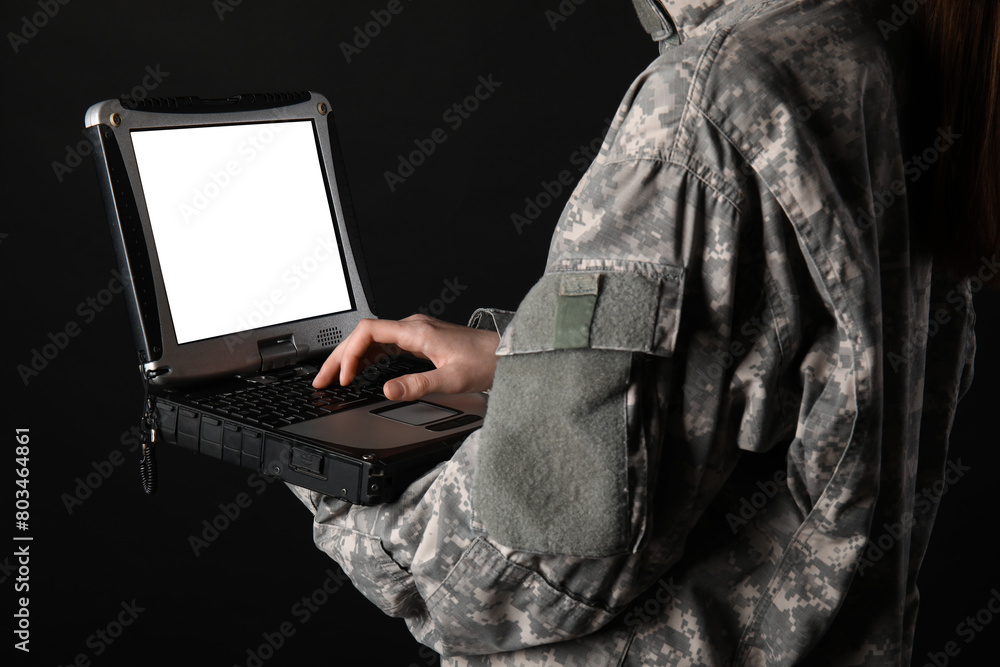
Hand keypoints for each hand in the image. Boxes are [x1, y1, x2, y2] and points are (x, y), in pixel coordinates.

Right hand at [313, 314, 499, 400]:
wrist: (505, 353)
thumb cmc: (483, 362)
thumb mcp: (450, 380)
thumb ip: (417, 385)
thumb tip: (388, 391)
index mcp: (415, 331)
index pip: (368, 332)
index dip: (349, 354)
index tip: (343, 377)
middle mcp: (413, 327)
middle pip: (364, 335)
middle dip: (341, 357)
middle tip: (323, 379)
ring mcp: (416, 332)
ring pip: (372, 339)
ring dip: (352, 357)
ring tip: (336, 378)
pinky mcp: (421, 340)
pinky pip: (385, 344)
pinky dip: (368, 356)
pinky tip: (363, 370)